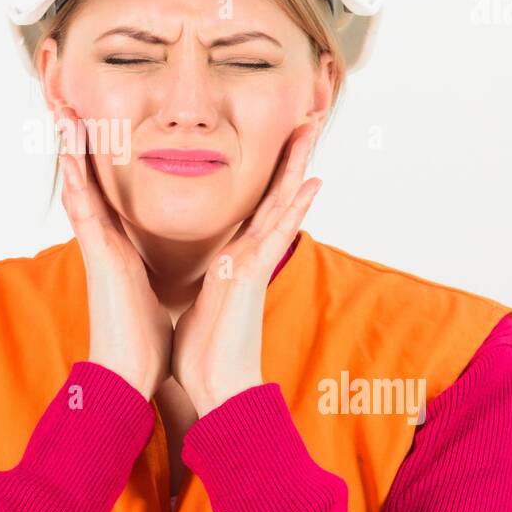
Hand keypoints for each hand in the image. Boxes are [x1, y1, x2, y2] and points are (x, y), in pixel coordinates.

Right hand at [56, 104, 172, 399]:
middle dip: (73, 139)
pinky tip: (70, 154)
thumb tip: (156, 264)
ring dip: (68, 148)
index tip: (89, 118)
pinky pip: (85, 211)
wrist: (128, 375)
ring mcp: (97, 246)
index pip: (102, 187)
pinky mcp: (100, 258)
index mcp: (116, 244)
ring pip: (78, 185)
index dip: (93, 152)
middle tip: (62, 99)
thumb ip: (148, 269)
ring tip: (61, 111)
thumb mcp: (150, 290)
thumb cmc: (141, 339)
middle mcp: (101, 239)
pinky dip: (76, 181)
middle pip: (82, 176)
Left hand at [171, 116, 323, 416]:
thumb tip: (201, 285)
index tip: (280, 143)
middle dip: (291, 156)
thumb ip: (206, 289)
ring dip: (299, 166)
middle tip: (308, 118)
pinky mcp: (252, 276)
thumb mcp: (198, 307)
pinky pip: (276, 234)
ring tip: (313, 131)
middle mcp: (250, 256)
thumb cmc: (204, 357)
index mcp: (234, 260)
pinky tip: (312, 183)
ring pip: (281, 204)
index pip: (256, 207)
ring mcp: (255, 264)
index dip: (270, 175)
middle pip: (276, 195)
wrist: (215, 393)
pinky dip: (295, 208)